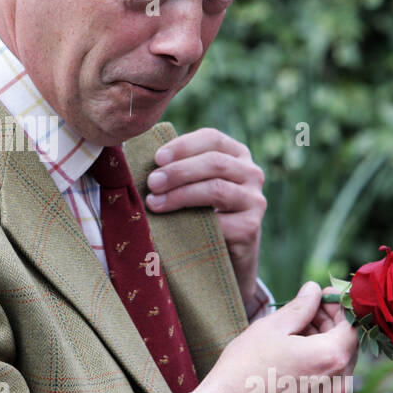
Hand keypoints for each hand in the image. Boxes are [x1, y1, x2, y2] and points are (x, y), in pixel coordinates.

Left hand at [144, 127, 264, 310]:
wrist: (225, 254)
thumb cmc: (200, 212)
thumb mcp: (193, 184)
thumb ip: (178, 167)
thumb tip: (138, 156)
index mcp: (236, 154)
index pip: (212, 138)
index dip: (183, 146)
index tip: (157, 158)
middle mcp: (252, 173)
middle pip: (214, 162)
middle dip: (178, 171)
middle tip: (152, 183)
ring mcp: (255, 200)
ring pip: (216, 189)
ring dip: (180, 195)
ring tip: (154, 203)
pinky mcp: (251, 227)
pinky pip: (220, 222)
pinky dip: (193, 222)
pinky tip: (174, 226)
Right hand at [194, 281, 356, 392]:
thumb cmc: (246, 366)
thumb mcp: (273, 327)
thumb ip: (300, 306)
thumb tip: (314, 289)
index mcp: (331, 357)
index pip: (352, 324)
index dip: (339, 306)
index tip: (322, 296)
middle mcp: (339, 382)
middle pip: (346, 343)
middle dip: (330, 323)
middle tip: (304, 310)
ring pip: (337, 361)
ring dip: (322, 342)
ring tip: (292, 332)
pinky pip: (328, 378)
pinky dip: (318, 362)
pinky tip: (292, 354)